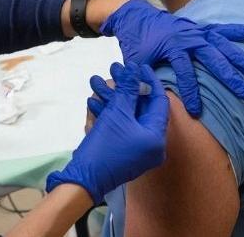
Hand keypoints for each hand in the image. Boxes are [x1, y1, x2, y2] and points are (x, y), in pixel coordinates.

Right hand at [46, 64, 168, 204]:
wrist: (84, 178)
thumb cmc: (105, 146)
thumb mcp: (117, 114)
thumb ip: (128, 90)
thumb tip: (133, 69)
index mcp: (157, 137)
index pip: (159, 102)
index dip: (149, 81)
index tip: (139, 65)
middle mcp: (152, 145)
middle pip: (142, 108)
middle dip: (126, 89)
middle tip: (116, 72)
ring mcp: (138, 150)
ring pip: (128, 116)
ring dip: (113, 99)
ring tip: (97, 83)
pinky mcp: (124, 151)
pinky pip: (121, 127)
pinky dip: (110, 114)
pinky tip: (93, 102)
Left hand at [99, 0, 243, 116]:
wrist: (134, 16)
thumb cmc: (135, 42)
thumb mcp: (135, 61)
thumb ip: (141, 78)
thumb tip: (146, 97)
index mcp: (171, 46)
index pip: (184, 72)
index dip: (190, 91)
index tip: (197, 111)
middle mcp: (187, 38)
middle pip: (212, 58)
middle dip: (230, 77)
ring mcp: (194, 31)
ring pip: (221, 44)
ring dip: (239, 57)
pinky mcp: (197, 27)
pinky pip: (218, 28)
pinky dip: (234, 30)